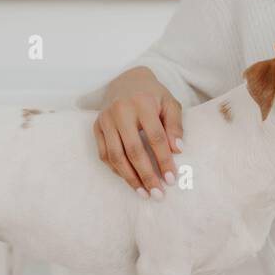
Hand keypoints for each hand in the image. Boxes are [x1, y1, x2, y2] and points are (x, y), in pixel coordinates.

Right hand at [93, 82, 183, 199]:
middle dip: (146, 175)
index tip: (171, 179)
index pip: (155, 137)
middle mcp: (120, 111)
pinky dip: (116, 169)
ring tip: (144, 193)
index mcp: (142, 104)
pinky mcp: (97, 127)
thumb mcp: (170, 103)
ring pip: (115, 156)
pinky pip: (104, 154)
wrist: (126, 80)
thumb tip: (177, 150)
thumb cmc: (153, 95)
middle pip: (133, 150)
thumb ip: (175, 125)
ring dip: (130, 178)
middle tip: (157, 194)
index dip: (163, 160)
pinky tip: (130, 179)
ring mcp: (105, 119)